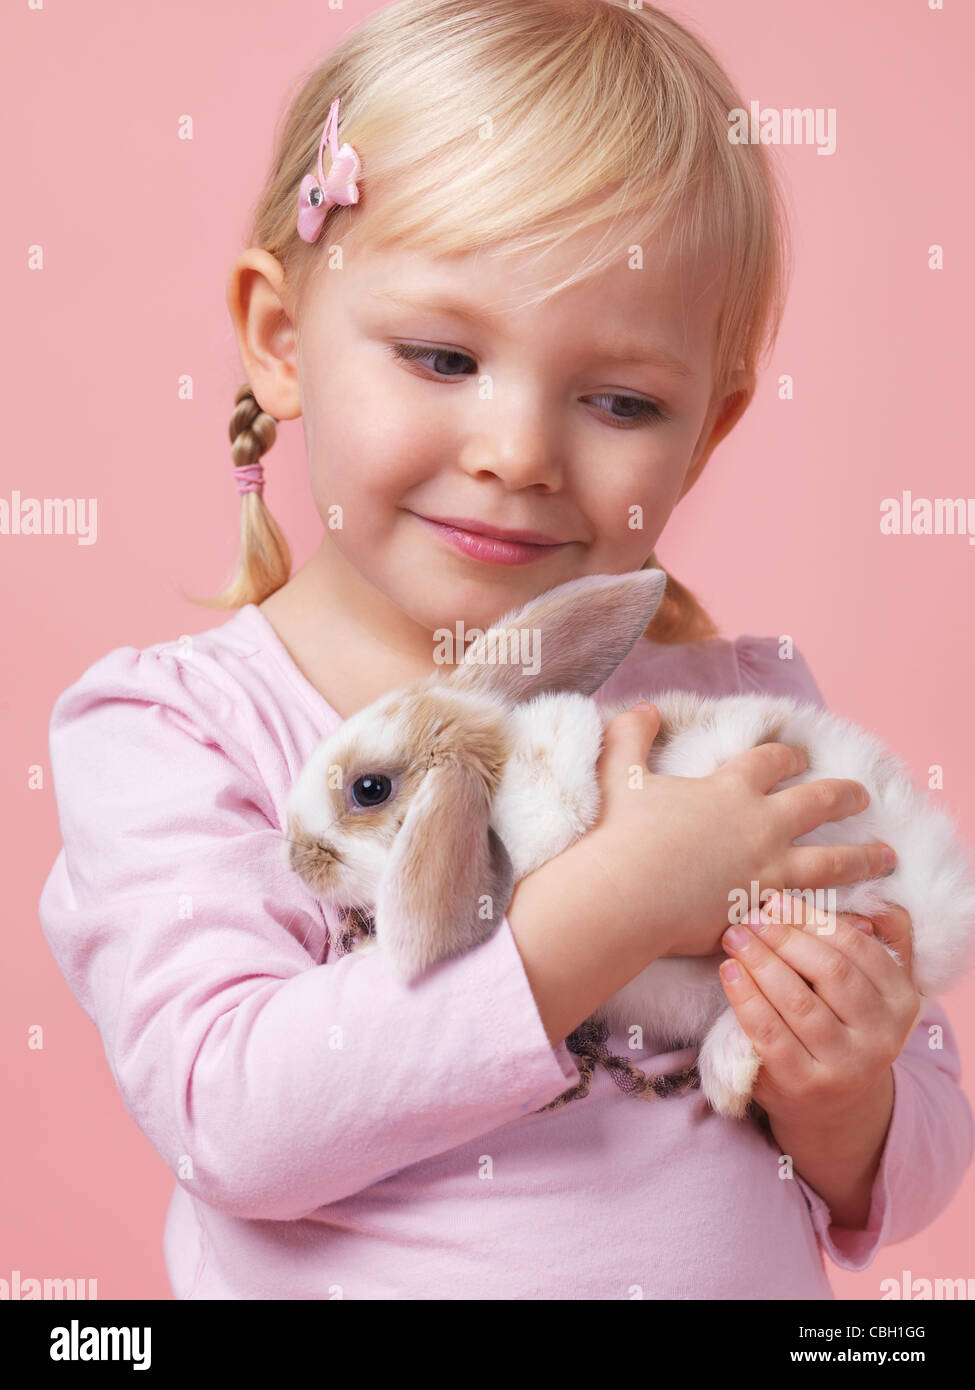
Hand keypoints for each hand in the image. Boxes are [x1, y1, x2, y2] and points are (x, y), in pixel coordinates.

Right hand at [589, 705, 897, 961]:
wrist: (624, 896)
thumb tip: (643, 707)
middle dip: (843, 796)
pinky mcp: (764, 914)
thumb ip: (633, 735)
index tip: (800, 757)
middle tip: (863, 796)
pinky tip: (858, 917)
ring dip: (864, 857)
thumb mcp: (621, 772)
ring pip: (833, 862)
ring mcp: (769, 872)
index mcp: (730, 789)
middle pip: (817, 804)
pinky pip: (814, 913)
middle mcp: (761, 826)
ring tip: (887, 856)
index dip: (788, 756)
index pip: (772, 762)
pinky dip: (840, 915)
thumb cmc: (621, 834)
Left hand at [717, 894, 921, 1129]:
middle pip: (830, 972)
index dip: (814, 920)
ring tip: (735, 937)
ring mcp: (845, 1065)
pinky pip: (770, 1033)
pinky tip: (729, 972)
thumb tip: (846, 893)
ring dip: (762, 962)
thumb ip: (861, 941)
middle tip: (750, 916)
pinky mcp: (805, 1085)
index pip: (857, 949)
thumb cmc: (839, 1025)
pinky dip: (746, 998)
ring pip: (799, 1002)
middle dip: (785, 938)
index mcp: (900, 1001)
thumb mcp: (863, 986)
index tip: (776, 900)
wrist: (829, 1102)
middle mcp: (882, 1036)